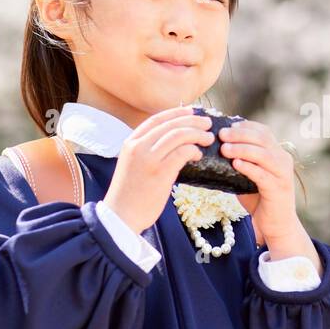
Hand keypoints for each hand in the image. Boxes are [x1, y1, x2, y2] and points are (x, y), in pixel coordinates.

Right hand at [102, 105, 213, 233]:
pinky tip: (199, 155)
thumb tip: (175, 142)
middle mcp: (138, 147)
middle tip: (207, 124)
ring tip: (208, 138)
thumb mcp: (133, 164)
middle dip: (192, 121)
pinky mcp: (159, 173)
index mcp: (131, 142)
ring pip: (178, 135)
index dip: (177, 113)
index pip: (157, 119)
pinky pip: (182, 153)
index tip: (192, 111)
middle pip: (170, 125)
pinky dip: (194, 150)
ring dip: (197, 134)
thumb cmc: (130, 194)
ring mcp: (148, 159)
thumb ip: (149, 151)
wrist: (121, 216)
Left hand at [217, 120, 321, 274]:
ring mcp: (282, 174)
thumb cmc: (259, 200)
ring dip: (242, 148)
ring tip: (225, 149)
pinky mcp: (278, 189)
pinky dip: (248, 167)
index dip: (245, 126)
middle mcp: (283, 160)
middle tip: (221, 135)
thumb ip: (239, 162)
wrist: (277, 225)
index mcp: (277, 153)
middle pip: (262, 138)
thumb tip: (216, 149)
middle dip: (240, 134)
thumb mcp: (248, 176)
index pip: (263, 131)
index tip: (226, 126)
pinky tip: (235, 164)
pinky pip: (262, 174)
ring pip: (262, 154)